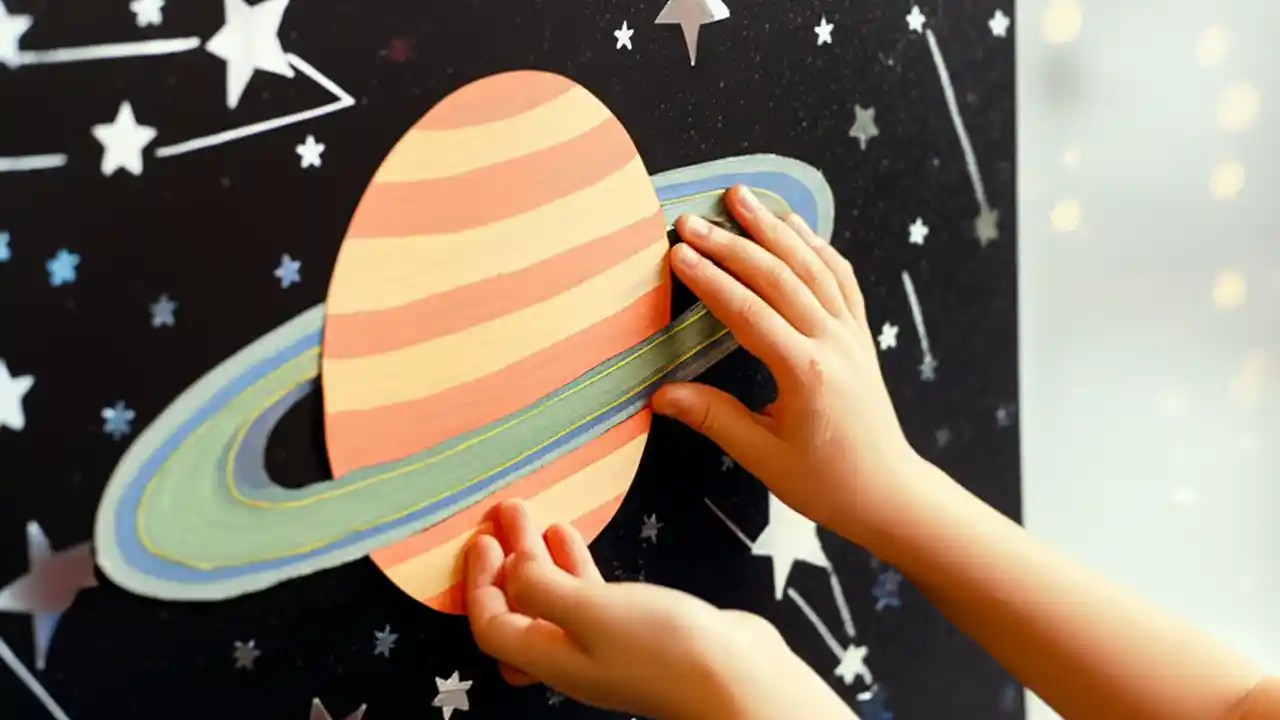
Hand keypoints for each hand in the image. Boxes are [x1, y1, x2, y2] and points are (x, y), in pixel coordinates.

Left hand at [465, 500, 850, 719]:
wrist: (739, 679)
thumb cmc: (665, 649)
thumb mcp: (591, 610)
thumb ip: (543, 588)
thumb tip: (509, 570)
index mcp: (551, 658)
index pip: (493, 623)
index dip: (479, 582)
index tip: (483, 536)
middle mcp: (571, 655)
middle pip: (521, 607)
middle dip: (508, 558)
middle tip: (506, 510)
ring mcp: (604, 644)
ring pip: (555, 597)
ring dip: (540, 557)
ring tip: (536, 516)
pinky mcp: (636, 629)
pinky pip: (589, 594)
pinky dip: (575, 564)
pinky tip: (572, 536)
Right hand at [653, 185, 933, 540]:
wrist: (888, 493)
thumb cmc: (825, 482)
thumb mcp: (763, 457)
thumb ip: (714, 418)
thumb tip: (660, 394)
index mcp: (804, 373)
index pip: (748, 313)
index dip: (710, 280)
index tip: (678, 253)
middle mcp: (832, 344)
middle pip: (778, 278)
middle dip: (732, 243)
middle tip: (692, 219)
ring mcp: (852, 335)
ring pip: (812, 267)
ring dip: (774, 228)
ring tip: (742, 197)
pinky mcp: (861, 336)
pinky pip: (841, 279)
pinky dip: (818, 247)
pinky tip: (796, 226)